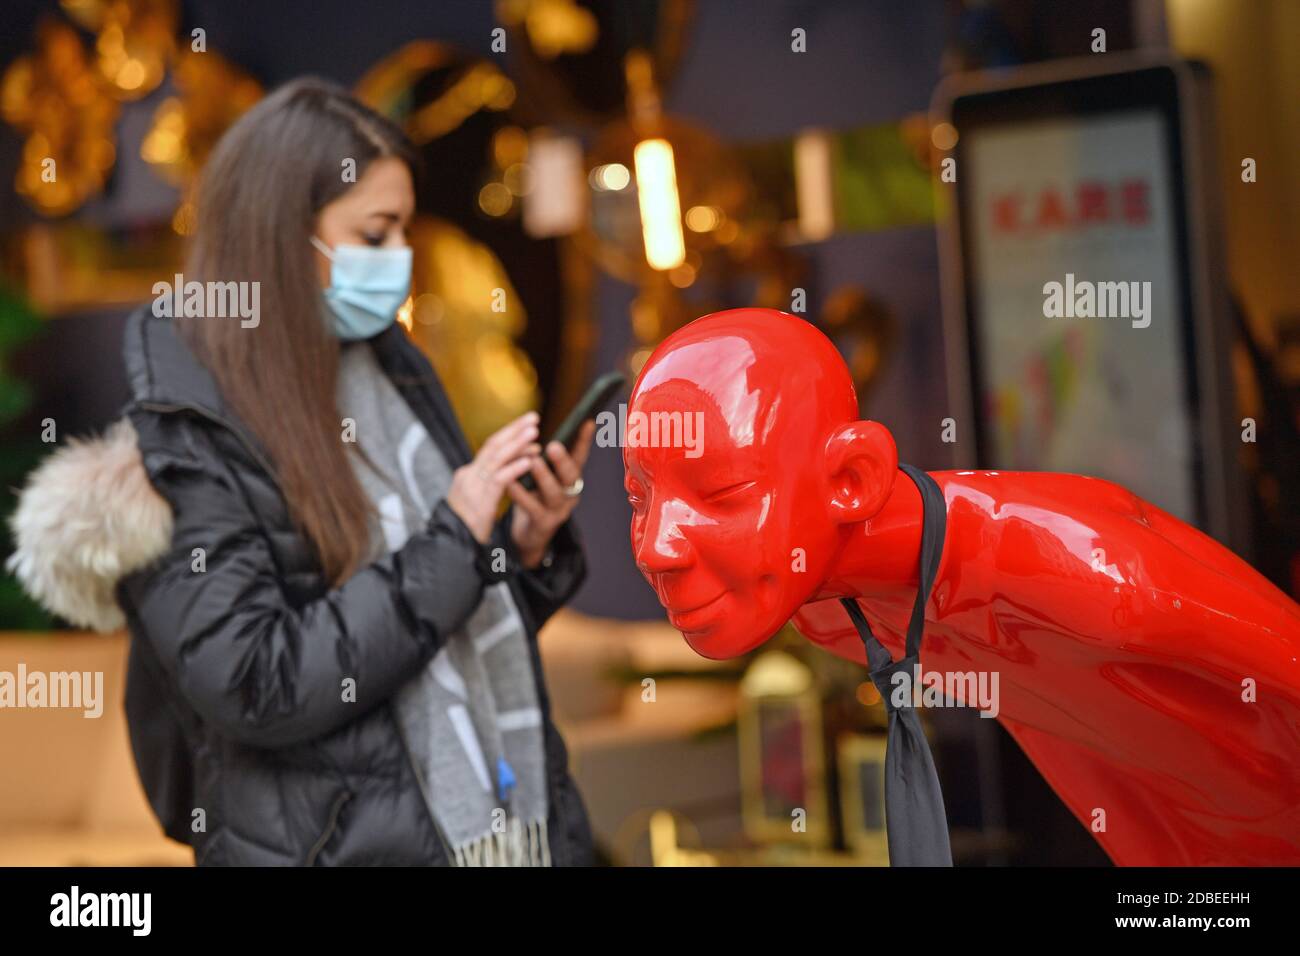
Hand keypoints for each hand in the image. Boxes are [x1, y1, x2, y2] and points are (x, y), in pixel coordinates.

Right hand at [446, 412, 540, 542]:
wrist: (452, 548)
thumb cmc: (469, 528)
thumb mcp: (478, 500)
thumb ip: (491, 483)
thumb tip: (512, 465)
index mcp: (467, 475)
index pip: (489, 448)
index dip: (510, 435)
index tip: (527, 426)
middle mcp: (468, 476)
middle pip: (492, 446)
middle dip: (514, 430)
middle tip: (533, 417)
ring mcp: (472, 488)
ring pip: (496, 458)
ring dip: (517, 443)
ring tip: (535, 433)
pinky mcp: (480, 502)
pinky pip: (499, 480)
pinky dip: (514, 468)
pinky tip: (529, 461)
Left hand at [508, 420, 595, 568]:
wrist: (530, 536)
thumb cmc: (535, 499)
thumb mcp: (543, 478)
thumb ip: (542, 459)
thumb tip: (531, 429)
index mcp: (570, 479)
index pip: (580, 456)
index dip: (583, 440)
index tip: (587, 422)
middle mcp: (569, 493)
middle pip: (571, 475)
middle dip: (563, 460)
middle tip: (553, 445)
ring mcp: (558, 510)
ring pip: (554, 492)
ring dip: (544, 476)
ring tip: (533, 462)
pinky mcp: (543, 523)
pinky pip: (532, 507)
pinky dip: (520, 494)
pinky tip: (510, 483)